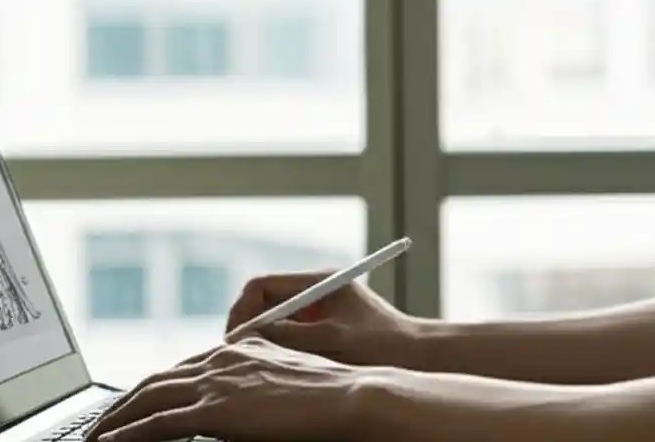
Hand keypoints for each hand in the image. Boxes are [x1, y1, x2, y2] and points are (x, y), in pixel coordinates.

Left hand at [84, 336, 373, 441]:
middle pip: (158, 379)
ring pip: (148, 397)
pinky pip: (157, 423)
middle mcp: (223, 357)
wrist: (349, 397)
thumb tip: (249, 400)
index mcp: (241, 347)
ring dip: (115, 419)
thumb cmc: (332, 393)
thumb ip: (262, 381)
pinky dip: (126, 434)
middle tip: (102, 423)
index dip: (156, 387)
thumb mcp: (291, 378)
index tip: (139, 404)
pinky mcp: (215, 409)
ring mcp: (217, 381)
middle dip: (125, 403)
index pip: (185, 367)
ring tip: (95, 436)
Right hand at [225, 271, 423, 367]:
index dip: (242, 313)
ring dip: (262, 343)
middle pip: (263, 303)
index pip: (261, 286)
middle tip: (236, 359)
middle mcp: (316, 290)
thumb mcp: (331, 340)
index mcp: (319, 280)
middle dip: (247, 329)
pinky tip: (278, 373)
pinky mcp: (323, 328)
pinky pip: (288, 337)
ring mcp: (319, 309)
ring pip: (273, 322)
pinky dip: (278, 352)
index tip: (234, 342)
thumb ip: (288, 335)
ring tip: (257, 368)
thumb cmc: (382, 344)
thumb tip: (245, 336)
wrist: (419, 355)